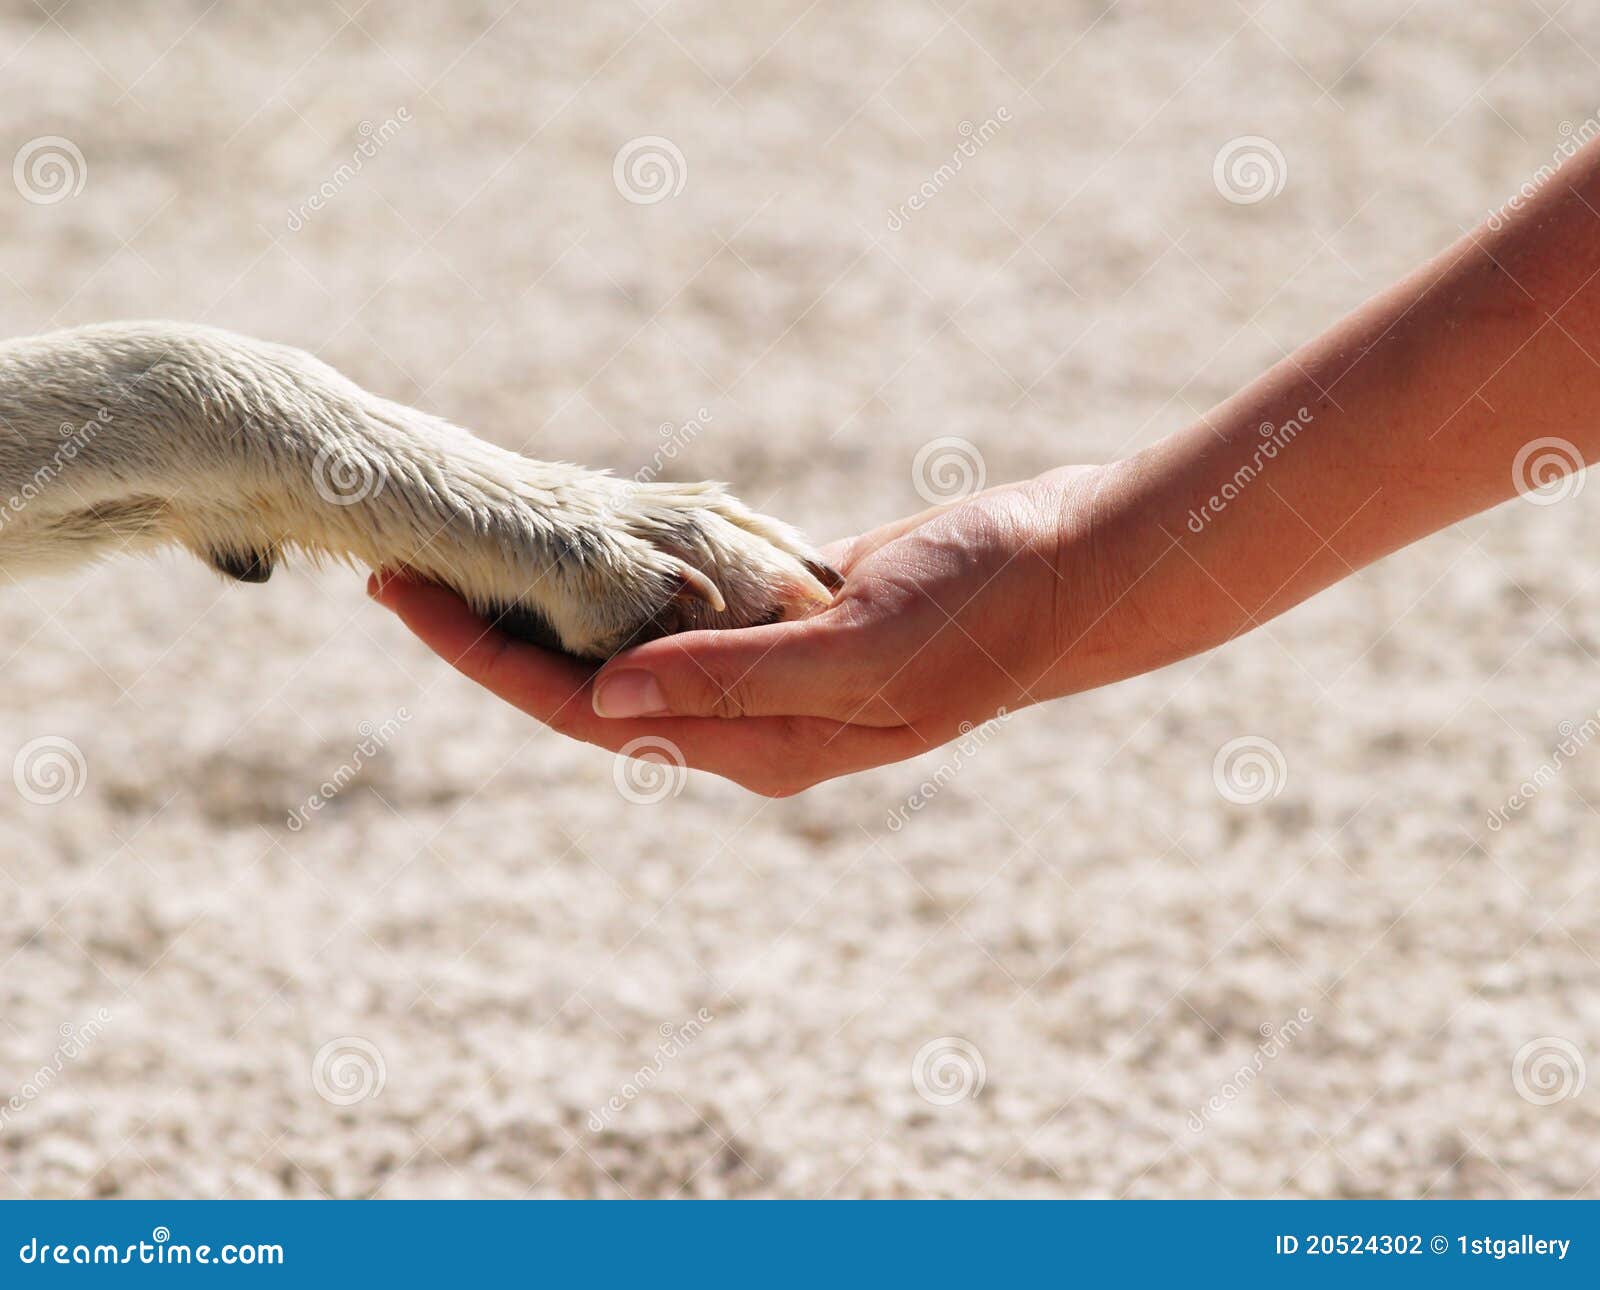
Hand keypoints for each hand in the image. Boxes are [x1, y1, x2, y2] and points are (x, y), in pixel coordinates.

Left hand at [370, 468, 1118, 795]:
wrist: (1070, 568)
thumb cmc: (980, 614)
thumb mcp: (857, 650)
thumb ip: (732, 679)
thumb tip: (604, 694)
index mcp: (757, 744)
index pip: (588, 713)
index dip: (491, 663)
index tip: (408, 605)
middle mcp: (751, 716)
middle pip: (590, 681)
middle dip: (496, 633)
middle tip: (404, 568)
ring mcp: (770, 666)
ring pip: (633, 639)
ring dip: (555, 599)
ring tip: (472, 552)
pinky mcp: (791, 612)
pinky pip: (688, 598)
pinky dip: (630, 569)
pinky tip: (581, 536)